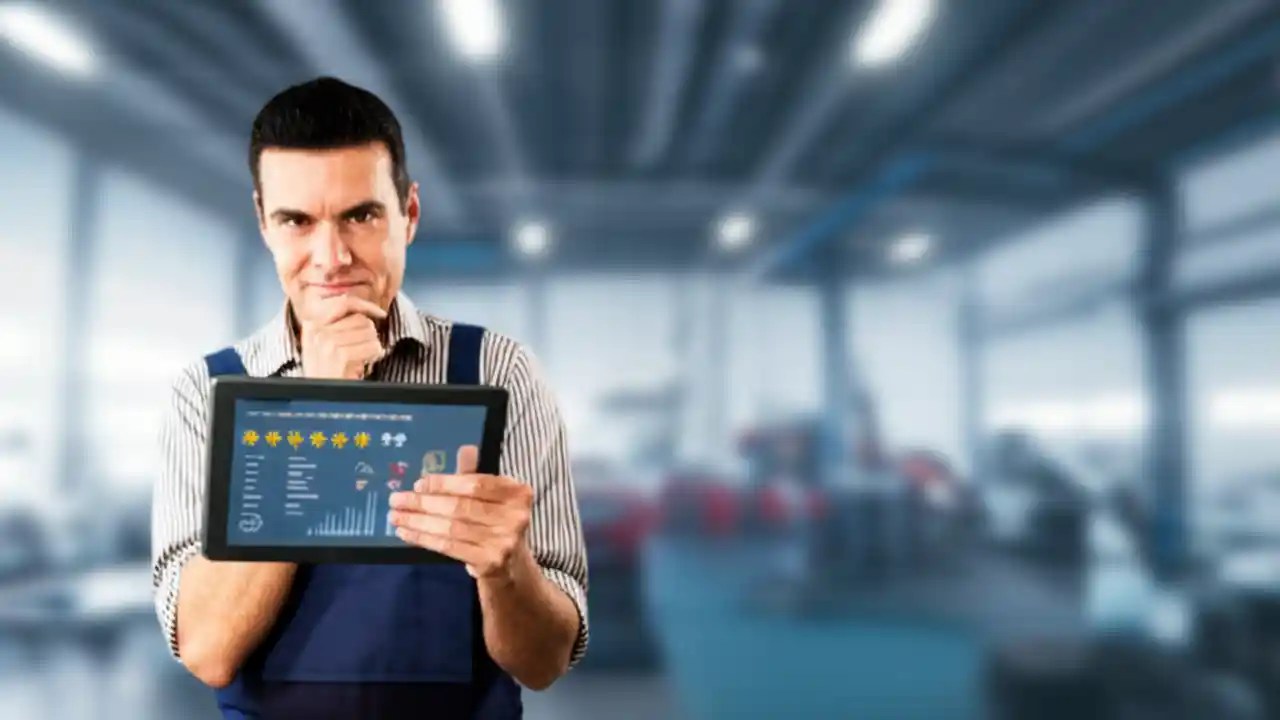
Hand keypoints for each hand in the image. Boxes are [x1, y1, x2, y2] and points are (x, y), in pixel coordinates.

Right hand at [299, 295, 386, 379]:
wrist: (322, 400)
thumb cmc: (328, 374)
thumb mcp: (323, 346)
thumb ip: (336, 326)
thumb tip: (362, 310)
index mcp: (312, 325)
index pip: (344, 303)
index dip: (365, 306)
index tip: (379, 313)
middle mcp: (317, 331)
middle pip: (361, 319)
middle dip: (369, 334)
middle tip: (361, 352)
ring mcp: (328, 342)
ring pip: (370, 331)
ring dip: (372, 346)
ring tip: (360, 360)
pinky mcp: (341, 355)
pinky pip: (373, 346)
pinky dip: (374, 355)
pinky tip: (364, 365)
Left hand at [388, 445, 534, 580]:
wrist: (510, 562)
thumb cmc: (495, 520)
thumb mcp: (489, 495)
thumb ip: (475, 474)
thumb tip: (466, 450)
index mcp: (517, 492)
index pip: (475, 484)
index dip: (444, 483)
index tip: (417, 484)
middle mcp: (515, 516)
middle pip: (460, 507)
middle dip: (423, 503)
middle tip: (396, 500)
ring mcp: (504, 541)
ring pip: (451, 528)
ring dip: (418, 522)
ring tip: (396, 516)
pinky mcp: (489, 562)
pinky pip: (449, 547)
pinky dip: (424, 539)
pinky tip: (406, 533)